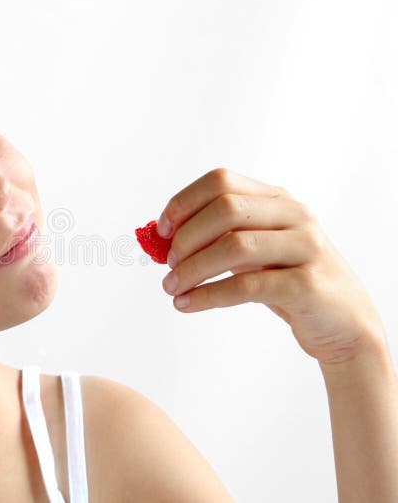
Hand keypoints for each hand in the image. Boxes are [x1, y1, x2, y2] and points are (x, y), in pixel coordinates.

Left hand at [157, 167, 386, 364]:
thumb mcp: (254, 252)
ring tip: (172, 288)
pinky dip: (207, 295)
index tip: (162, 230)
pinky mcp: (308, 285)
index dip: (184, 202)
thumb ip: (216, 238)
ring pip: (235, 246)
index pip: (221, 181)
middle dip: (186, 238)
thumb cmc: (288, 282)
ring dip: (192, 269)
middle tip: (168, 265)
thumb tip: (161, 238)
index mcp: (277, 199)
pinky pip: (246, 286)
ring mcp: (306, 248)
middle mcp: (295, 215)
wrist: (344, 324)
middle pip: (225, 209)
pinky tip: (187, 304)